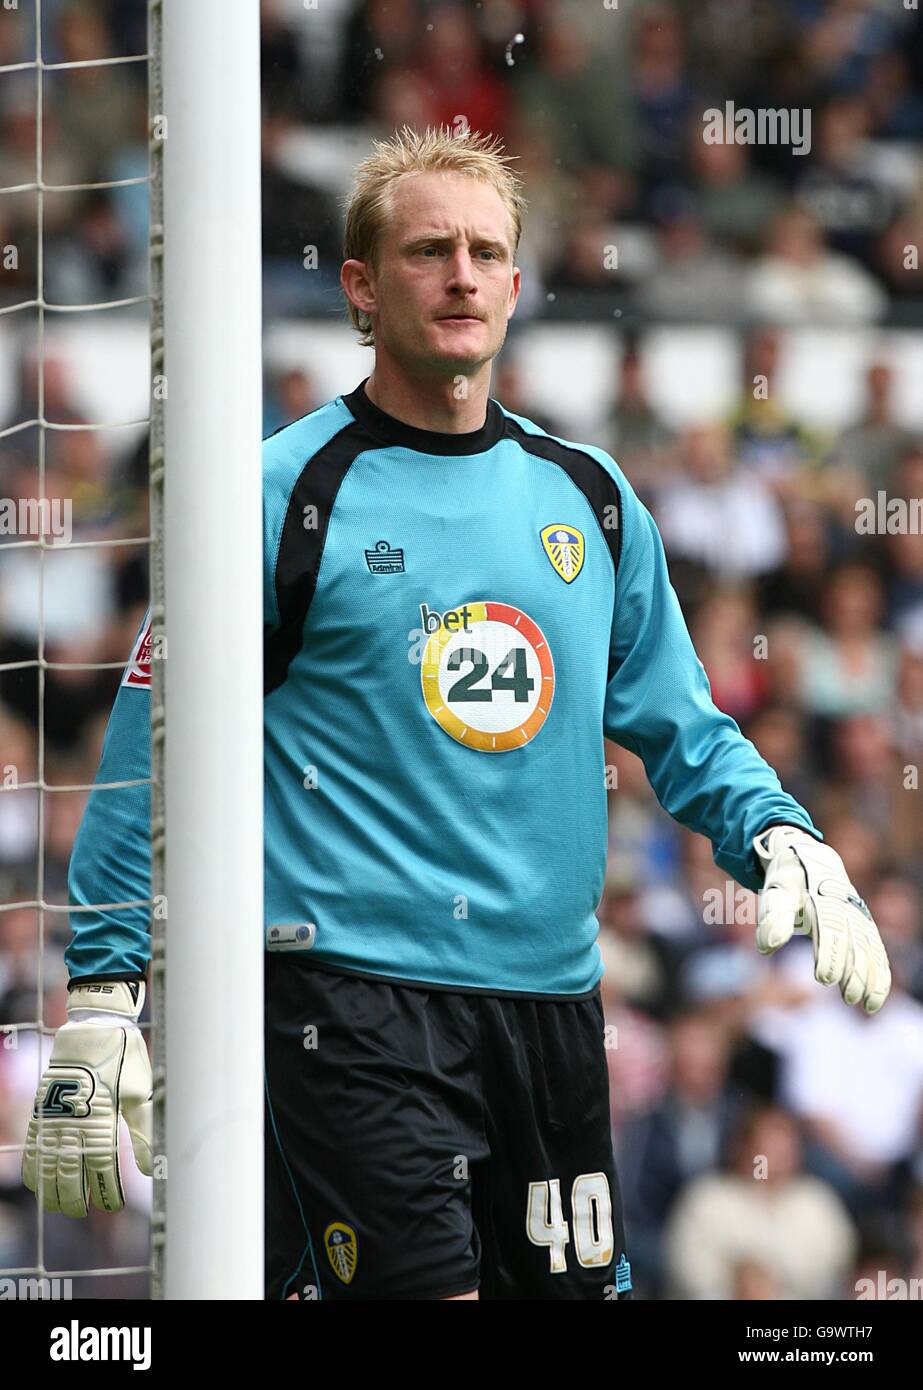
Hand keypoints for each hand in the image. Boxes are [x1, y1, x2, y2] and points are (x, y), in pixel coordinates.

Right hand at [22, 980, 152, 1215]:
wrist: (93, 1027)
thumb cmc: (123, 1057)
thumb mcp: (140, 1092)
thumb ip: (143, 1131)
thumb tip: (149, 1168)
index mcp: (101, 1117)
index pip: (102, 1166)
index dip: (107, 1191)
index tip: (112, 1206)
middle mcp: (73, 1121)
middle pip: (70, 1172)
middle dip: (76, 1197)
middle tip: (83, 1212)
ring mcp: (53, 1116)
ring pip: (48, 1164)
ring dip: (53, 1189)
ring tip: (62, 1207)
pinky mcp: (41, 1109)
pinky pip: (32, 1145)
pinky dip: (33, 1167)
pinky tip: (37, 1184)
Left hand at [752, 825, 890, 1013]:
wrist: (809, 858)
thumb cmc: (788, 881)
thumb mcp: (776, 893)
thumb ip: (773, 918)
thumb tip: (767, 948)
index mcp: (822, 895)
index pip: (829, 928)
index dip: (829, 954)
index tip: (824, 979)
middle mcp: (846, 905)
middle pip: (854, 941)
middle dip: (853, 970)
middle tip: (849, 997)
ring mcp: (859, 915)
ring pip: (870, 948)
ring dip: (871, 977)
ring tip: (866, 1006)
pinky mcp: (865, 925)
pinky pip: (876, 950)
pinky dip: (879, 973)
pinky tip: (876, 998)